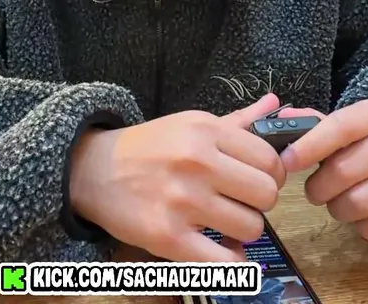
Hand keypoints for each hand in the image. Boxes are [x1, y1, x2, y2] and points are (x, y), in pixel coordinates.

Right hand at [69, 93, 286, 261]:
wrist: (92, 170)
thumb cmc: (148, 148)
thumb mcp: (189, 124)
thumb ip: (235, 120)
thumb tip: (274, 104)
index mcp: (205, 131)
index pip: (269, 160)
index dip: (270, 175)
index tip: (255, 181)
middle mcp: (197, 162)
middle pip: (267, 195)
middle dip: (259, 204)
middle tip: (240, 203)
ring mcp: (182, 201)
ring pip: (251, 227)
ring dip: (242, 231)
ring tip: (224, 224)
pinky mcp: (168, 236)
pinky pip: (225, 261)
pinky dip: (232, 263)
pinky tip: (221, 250)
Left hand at [279, 99, 367, 243]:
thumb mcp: (352, 129)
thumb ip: (316, 126)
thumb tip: (279, 123)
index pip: (338, 127)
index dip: (308, 147)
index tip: (287, 163)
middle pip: (342, 173)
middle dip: (320, 189)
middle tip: (321, 191)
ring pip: (358, 205)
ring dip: (341, 211)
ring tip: (347, 202)